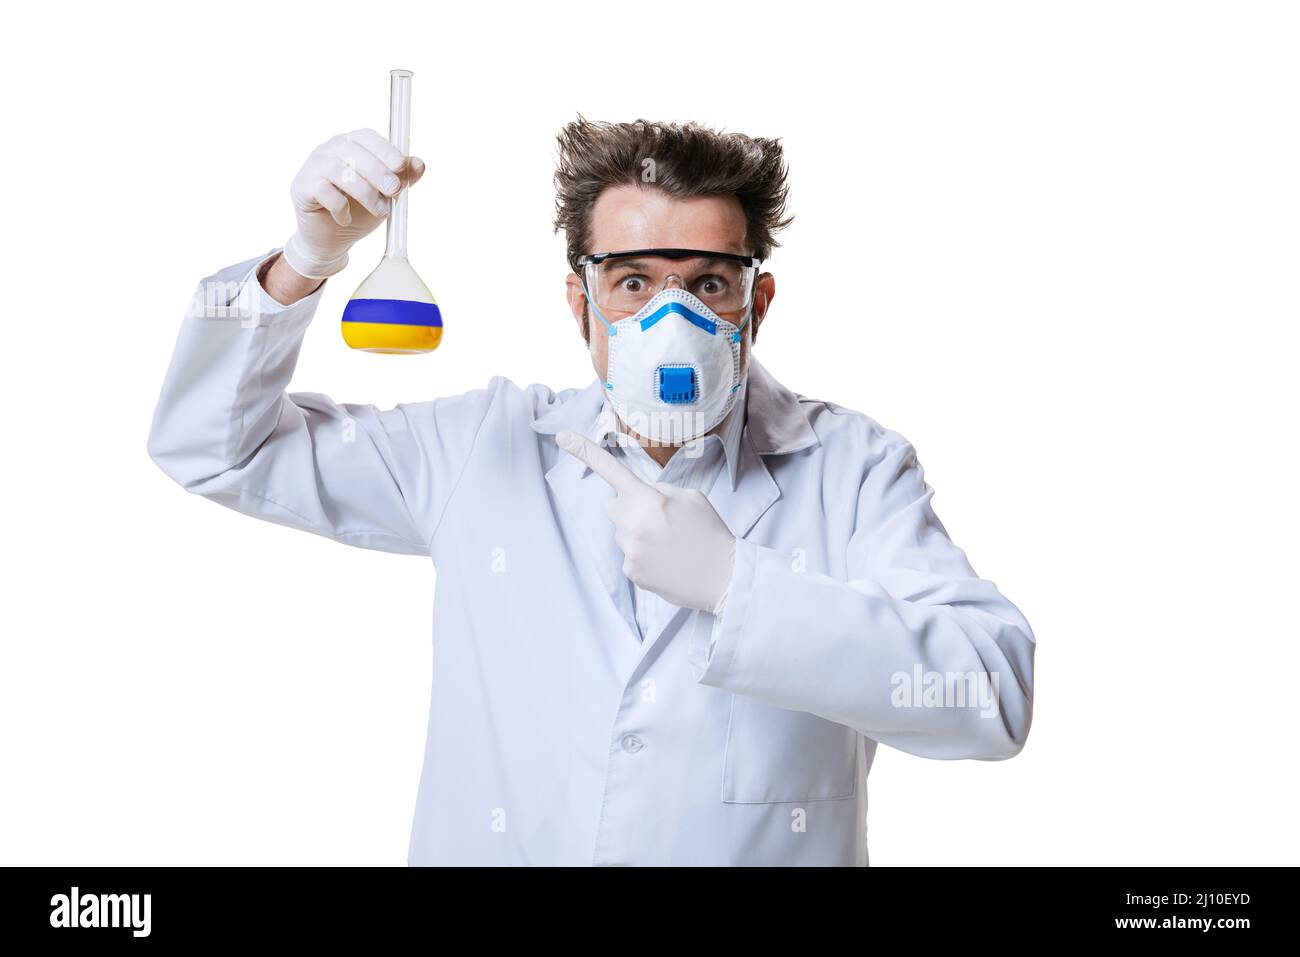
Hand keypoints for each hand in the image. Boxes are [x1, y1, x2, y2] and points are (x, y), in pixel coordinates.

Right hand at [281, 129, 425, 279]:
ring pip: (340, 171)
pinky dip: (340, 208)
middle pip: (354, 152)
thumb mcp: (387, 194)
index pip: (367, 137)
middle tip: (395, 191)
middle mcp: (329, 150)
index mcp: (351, 144)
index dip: (385, 149)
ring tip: (380, 211)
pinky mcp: (301, 186)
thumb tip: (420, 164)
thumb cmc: (359, 210)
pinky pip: (323, 191)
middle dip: (379, 172)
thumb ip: (403, 178)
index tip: (401, 167)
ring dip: (365, 193)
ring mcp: (313, 166)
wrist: (332, 239)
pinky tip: (345, 218)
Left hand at [556, 430, 736, 614]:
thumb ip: (657, 492)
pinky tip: (666, 559)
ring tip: (670, 543)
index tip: (561, 436)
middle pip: (614, 505)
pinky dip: (644, 554)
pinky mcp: (631, 572)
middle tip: (661, 519)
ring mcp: (629, 550)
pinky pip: (629, 554)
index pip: (611, 470)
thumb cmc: (709, 533)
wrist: (723, 577)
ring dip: (638, 532)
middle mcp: (632, 524)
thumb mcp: (690, 498)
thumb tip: (638, 499)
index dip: (585, 451)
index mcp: (647, 499)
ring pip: (622, 532)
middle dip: (631, 507)